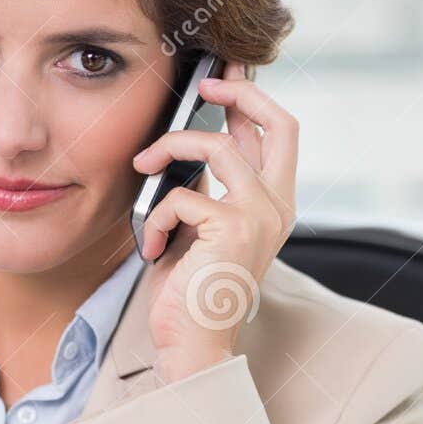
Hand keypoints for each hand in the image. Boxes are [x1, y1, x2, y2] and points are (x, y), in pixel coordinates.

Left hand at [131, 60, 297, 385]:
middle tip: (202, 88)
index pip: (280, 133)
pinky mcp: (233, 229)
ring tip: (142, 168)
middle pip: (277, 122)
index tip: (221, 79)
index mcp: (276, 204)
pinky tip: (149, 246)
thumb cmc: (192, 291)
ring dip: (169, 151)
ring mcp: (261, 216)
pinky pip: (182, 196)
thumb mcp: (202, 227)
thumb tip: (190, 145)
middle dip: (238, 93)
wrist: (194, 344)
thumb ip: (209, 187)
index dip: (252, 98)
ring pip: (217, 147)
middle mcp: (279, 207)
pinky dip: (154, 217)